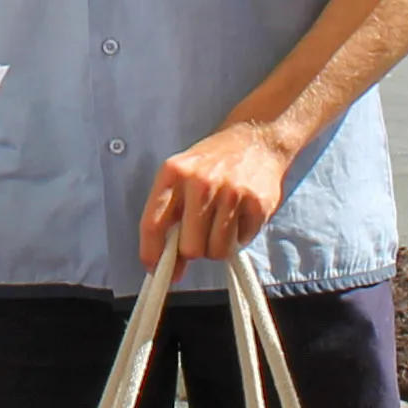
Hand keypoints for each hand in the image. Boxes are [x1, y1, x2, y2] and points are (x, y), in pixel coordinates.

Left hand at [140, 120, 295, 269]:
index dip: (151, 254)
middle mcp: (200, 183)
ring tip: (221, 223)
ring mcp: (230, 193)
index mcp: (173, 174)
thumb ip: (170, 214)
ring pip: (217, 251)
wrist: (257, 138)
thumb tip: (166, 264)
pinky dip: (239, 237)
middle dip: (195, 249)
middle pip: (190, 248)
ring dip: (218, 246)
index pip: (153, 224)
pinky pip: (241, 243)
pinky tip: (239, 215)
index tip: (154, 270)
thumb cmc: (214, 162)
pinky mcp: (256, 204)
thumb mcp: (182, 175)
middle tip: (201, 235)